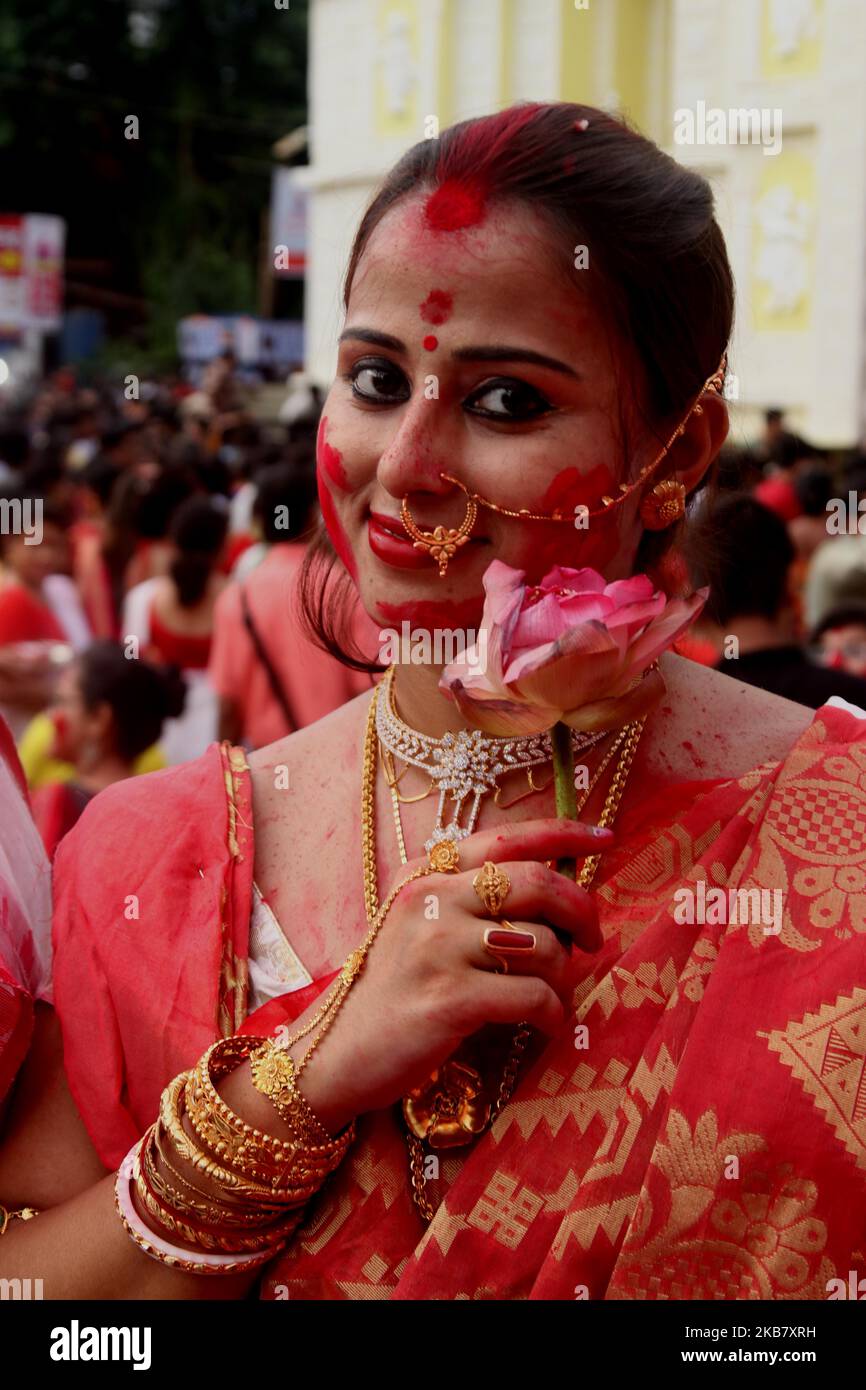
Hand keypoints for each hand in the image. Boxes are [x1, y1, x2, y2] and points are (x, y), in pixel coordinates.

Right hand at [296, 817, 611, 1131]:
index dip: (563, 832)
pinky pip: (532, 996)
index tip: (604, 837)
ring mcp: (437, 947)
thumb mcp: (417, 924)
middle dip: (581, 909)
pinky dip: (554, 1012)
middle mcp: (430, 898)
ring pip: (542, 944)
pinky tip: (548, 1024)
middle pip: (537, 883)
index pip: (507, 837)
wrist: (333, 1052)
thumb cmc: (391, 990)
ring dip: (565, 974)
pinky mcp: (448, 999)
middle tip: (591, 938)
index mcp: (425, 873)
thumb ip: (469, 899)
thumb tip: (557, 893)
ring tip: (554, 994)